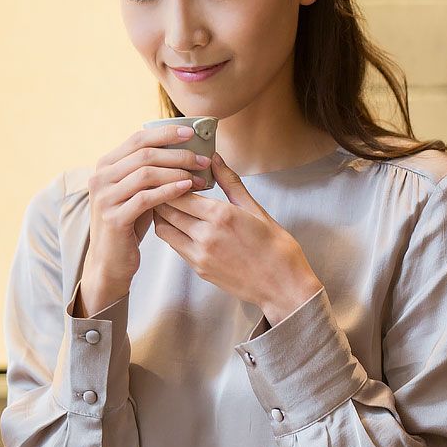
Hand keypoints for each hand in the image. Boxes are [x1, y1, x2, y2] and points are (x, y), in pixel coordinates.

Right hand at [85, 124, 210, 297]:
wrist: (111, 260)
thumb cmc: (130, 222)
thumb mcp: (137, 191)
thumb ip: (150, 170)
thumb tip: (184, 148)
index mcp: (106, 165)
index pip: (138, 138)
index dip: (166, 133)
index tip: (192, 134)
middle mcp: (100, 177)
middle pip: (144, 154)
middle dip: (178, 154)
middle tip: (203, 160)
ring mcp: (104, 197)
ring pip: (146, 174)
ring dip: (177, 172)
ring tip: (200, 177)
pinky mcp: (113, 217)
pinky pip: (146, 198)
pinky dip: (169, 191)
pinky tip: (188, 188)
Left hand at [151, 152, 322, 321]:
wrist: (283, 286)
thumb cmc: (277, 248)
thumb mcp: (257, 210)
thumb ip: (231, 183)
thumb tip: (215, 160)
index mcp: (222, 216)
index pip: (179, 193)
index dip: (172, 181)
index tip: (176, 174)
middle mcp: (206, 236)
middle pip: (166, 209)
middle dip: (162, 195)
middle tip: (166, 185)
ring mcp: (200, 255)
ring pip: (164, 229)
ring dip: (163, 215)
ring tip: (172, 204)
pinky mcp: (199, 269)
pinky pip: (175, 246)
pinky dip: (173, 232)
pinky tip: (183, 224)